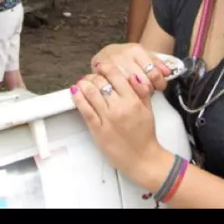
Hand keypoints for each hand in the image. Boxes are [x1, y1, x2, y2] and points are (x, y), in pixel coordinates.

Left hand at [71, 62, 167, 186]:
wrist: (142, 158)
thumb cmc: (145, 135)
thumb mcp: (148, 109)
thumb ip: (141, 91)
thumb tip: (132, 76)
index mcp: (132, 100)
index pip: (116, 76)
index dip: (106, 68)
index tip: (101, 65)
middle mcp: (119, 107)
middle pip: (101, 83)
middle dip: (93, 77)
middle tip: (90, 76)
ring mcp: (107, 119)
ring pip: (91, 94)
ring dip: (83, 85)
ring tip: (81, 82)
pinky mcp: (97, 130)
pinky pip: (85, 111)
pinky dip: (78, 99)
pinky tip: (75, 93)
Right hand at [91, 43, 171, 92]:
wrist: (106, 54)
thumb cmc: (128, 57)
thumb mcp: (143, 55)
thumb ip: (157, 63)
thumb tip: (167, 72)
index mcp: (135, 50)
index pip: (154, 73)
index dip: (160, 83)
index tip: (159, 85)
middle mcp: (122, 57)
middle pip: (144, 83)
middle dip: (149, 89)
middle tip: (147, 89)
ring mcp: (110, 68)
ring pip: (132, 90)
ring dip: (137, 94)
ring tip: (137, 91)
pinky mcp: (101, 78)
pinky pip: (119, 92)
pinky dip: (125, 95)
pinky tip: (127, 94)